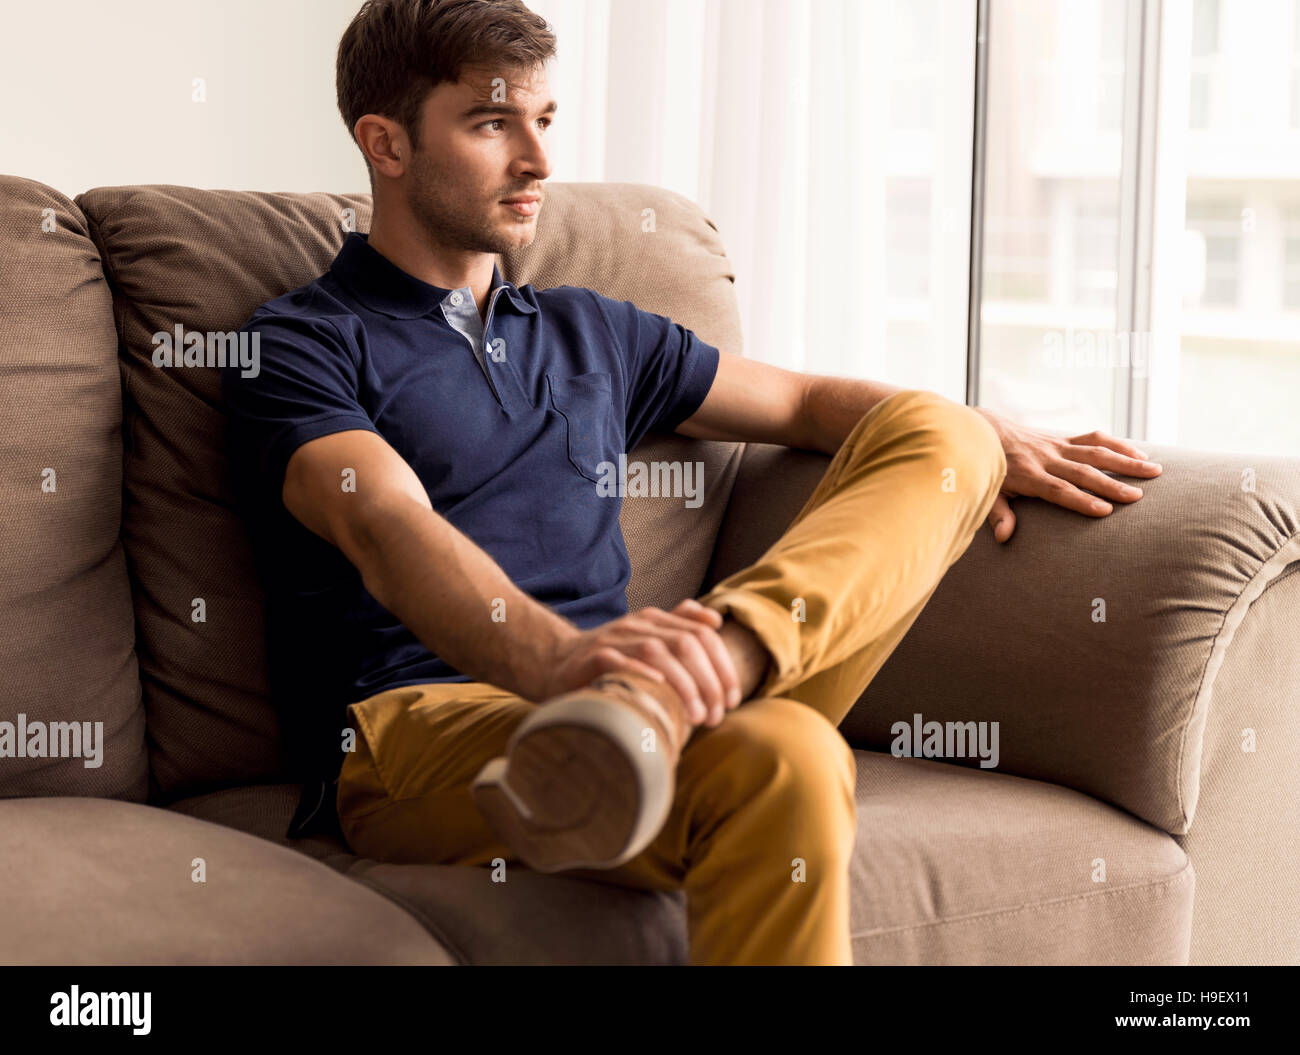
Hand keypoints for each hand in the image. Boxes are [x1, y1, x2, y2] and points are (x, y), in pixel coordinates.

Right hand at [537, 599, 740, 726]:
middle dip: (709, 681)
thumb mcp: (647, 639)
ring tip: (697, 716)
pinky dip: (641, 673)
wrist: (555, 662)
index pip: (702, 634)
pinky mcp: (591, 658)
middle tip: (717, 715)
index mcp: (655, 619)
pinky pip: (618, 661)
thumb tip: (714, 621)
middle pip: (686, 643)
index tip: (733, 699)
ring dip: (683, 684)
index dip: (724, 665)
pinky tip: (659, 691)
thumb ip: (679, 627)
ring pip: (657, 651)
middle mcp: (637, 624)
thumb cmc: (611, 659)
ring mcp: (614, 639)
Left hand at [974, 409, 1163, 542]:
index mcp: (1028, 475)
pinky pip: (1094, 438)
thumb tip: (1003, 537)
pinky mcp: (1064, 438)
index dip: (1081, 500)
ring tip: (1154, 470)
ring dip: (1125, 461)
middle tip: (1138, 497)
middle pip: (1083, 472)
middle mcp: (1046, 458)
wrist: (987, 432)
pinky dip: (1117, 444)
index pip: (1058, 489)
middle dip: (1111, 485)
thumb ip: (997, 514)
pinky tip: (1139, 453)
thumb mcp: (988, 492)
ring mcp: (1057, 446)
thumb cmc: (989, 469)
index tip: (1104, 511)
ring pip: (1096, 451)